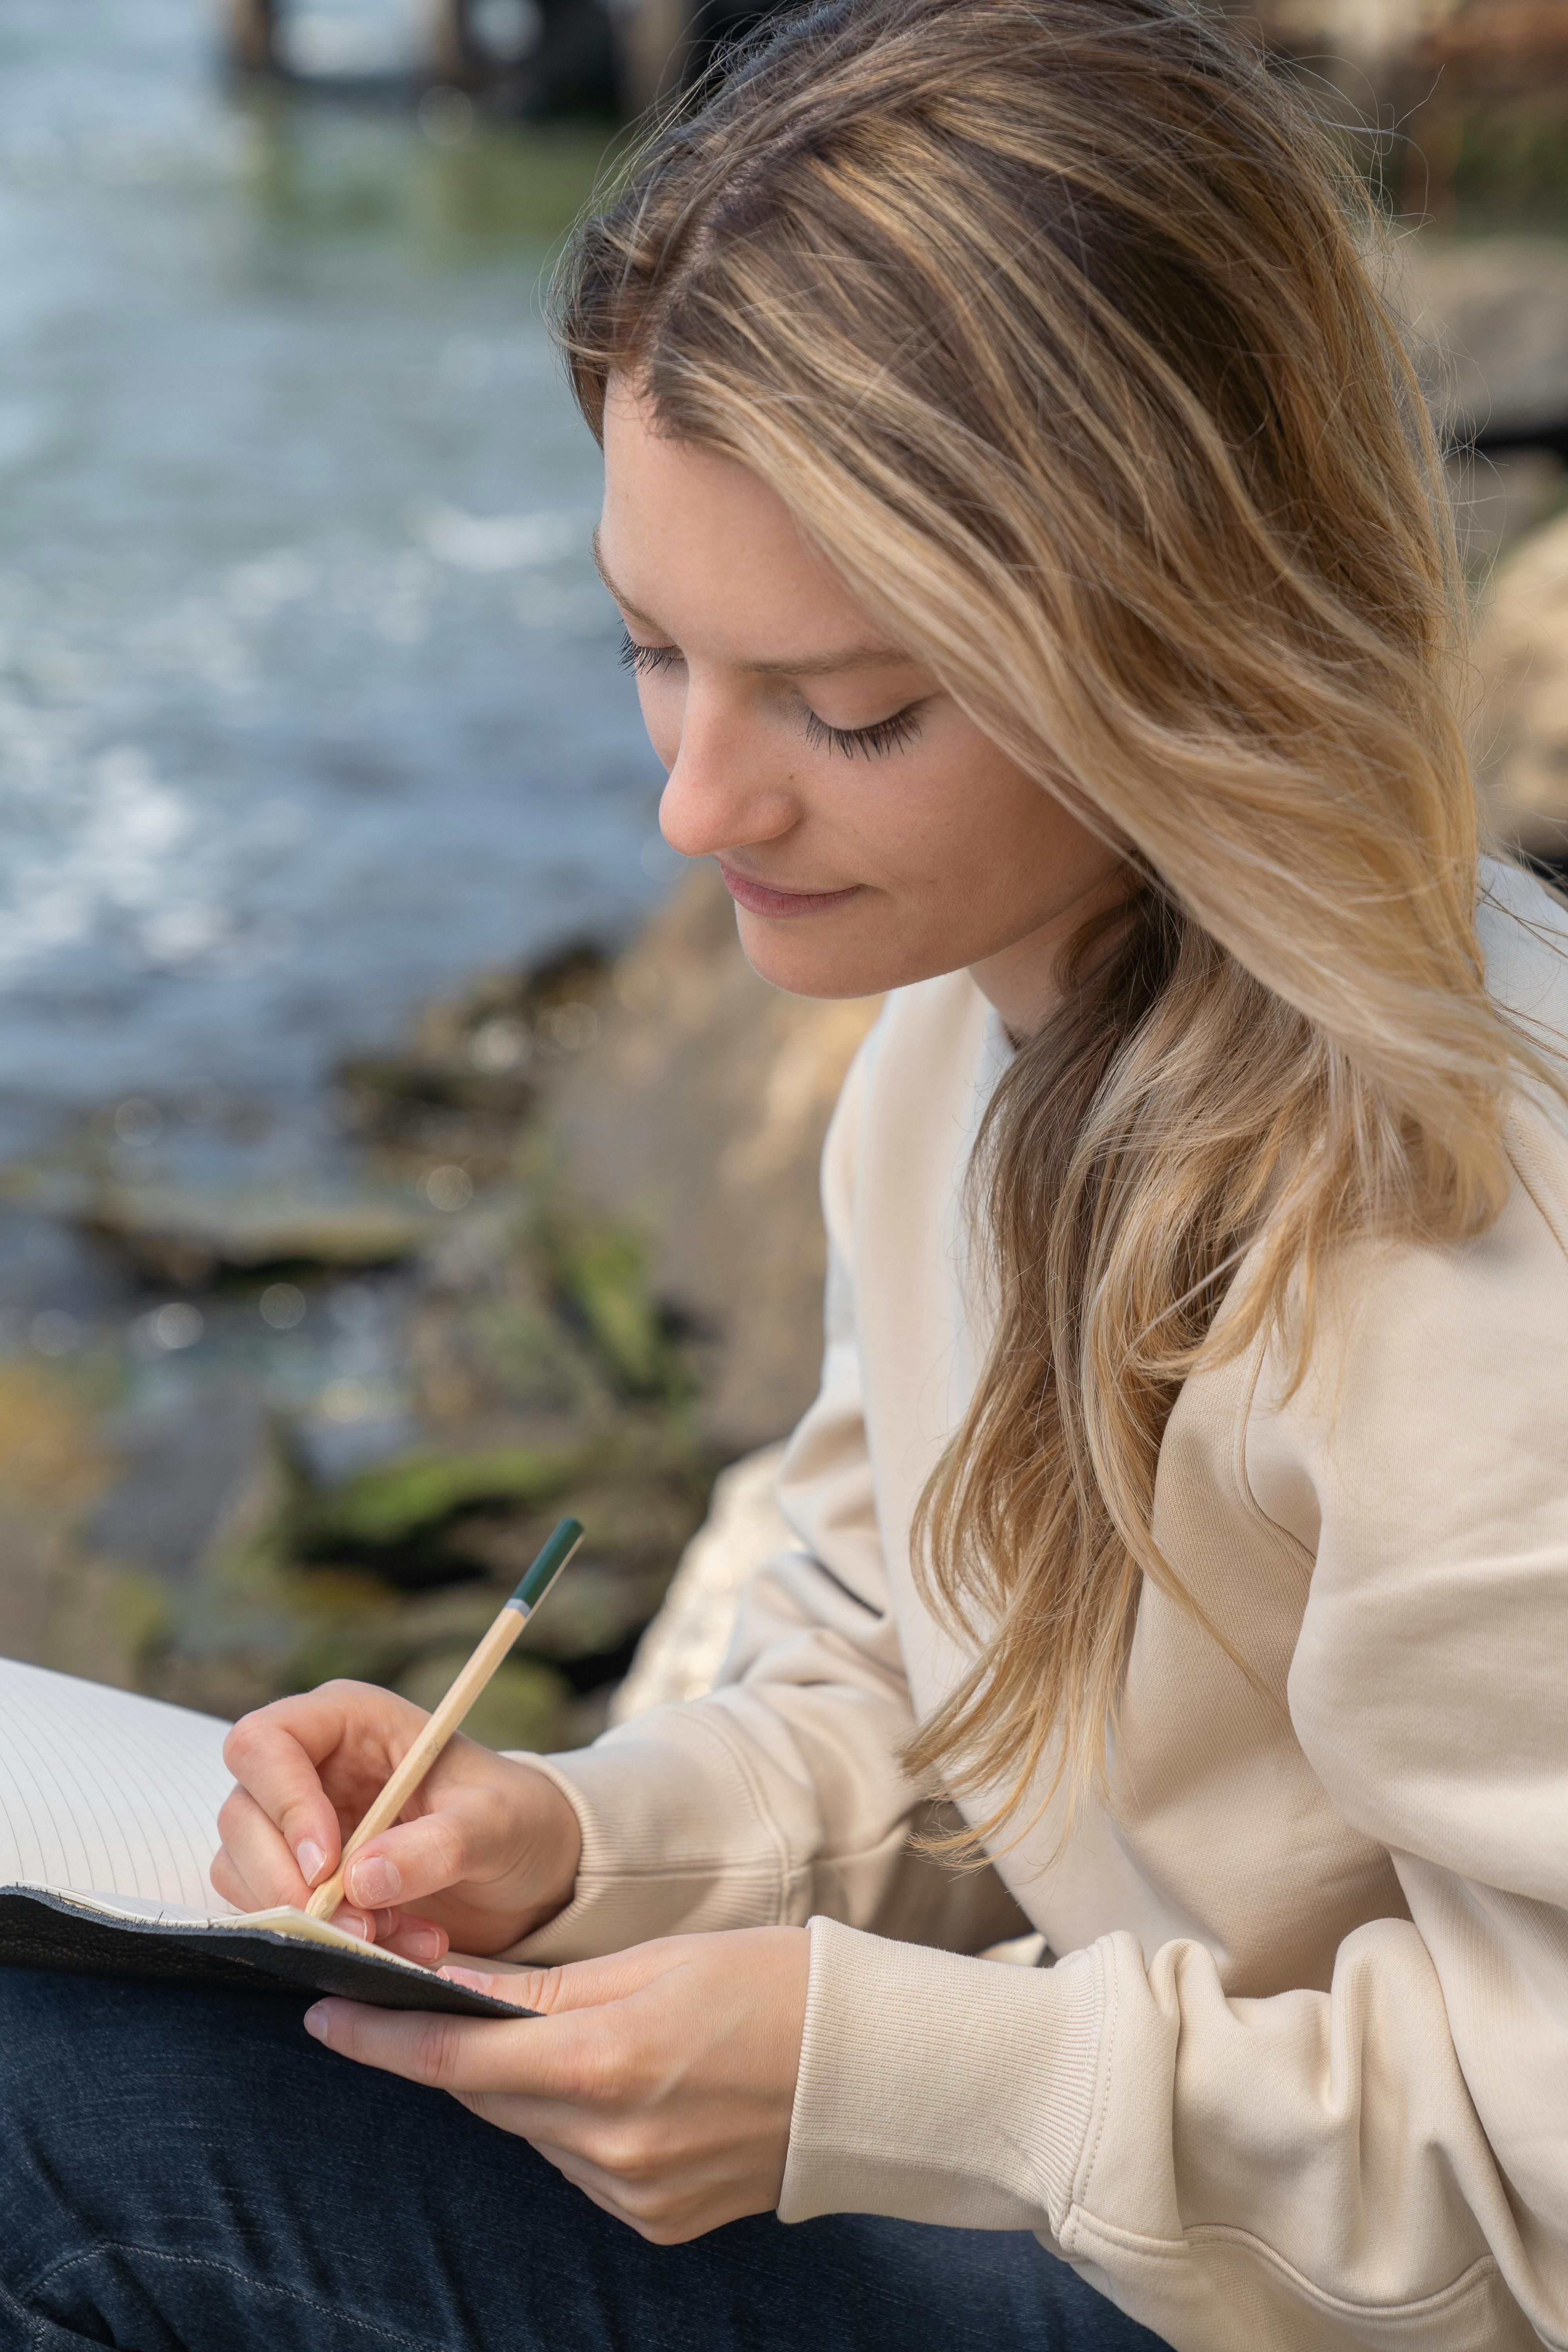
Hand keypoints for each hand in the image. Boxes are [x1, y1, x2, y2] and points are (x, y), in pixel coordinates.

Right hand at [212, 1680, 581, 1966]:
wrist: (525, 1863)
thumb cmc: (512, 1817)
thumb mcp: (494, 1824)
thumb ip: (437, 1845)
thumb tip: (360, 1882)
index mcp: (347, 1719)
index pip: (265, 1742)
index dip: (283, 1804)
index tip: (328, 1866)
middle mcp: (310, 1764)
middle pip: (242, 1815)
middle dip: (290, 1882)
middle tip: (361, 1924)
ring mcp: (297, 1820)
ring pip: (244, 1870)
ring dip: (311, 1918)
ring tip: (396, 1934)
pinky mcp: (299, 1874)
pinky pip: (275, 1910)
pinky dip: (325, 1937)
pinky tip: (395, 1943)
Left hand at [303, 1926, 810, 2241]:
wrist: (870, 2070)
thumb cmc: (768, 1984)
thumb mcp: (655, 1959)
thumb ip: (546, 1986)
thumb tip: (451, 1985)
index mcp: (605, 2063)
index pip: (454, 2059)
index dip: (378, 2037)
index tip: (321, 2012)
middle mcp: (610, 2143)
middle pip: (488, 2096)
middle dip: (463, 2051)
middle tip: (446, 2001)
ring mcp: (633, 2194)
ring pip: (533, 2132)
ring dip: (531, 2087)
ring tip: (587, 2038)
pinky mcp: (655, 2222)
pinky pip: (579, 2167)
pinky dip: (578, 2125)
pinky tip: (627, 2087)